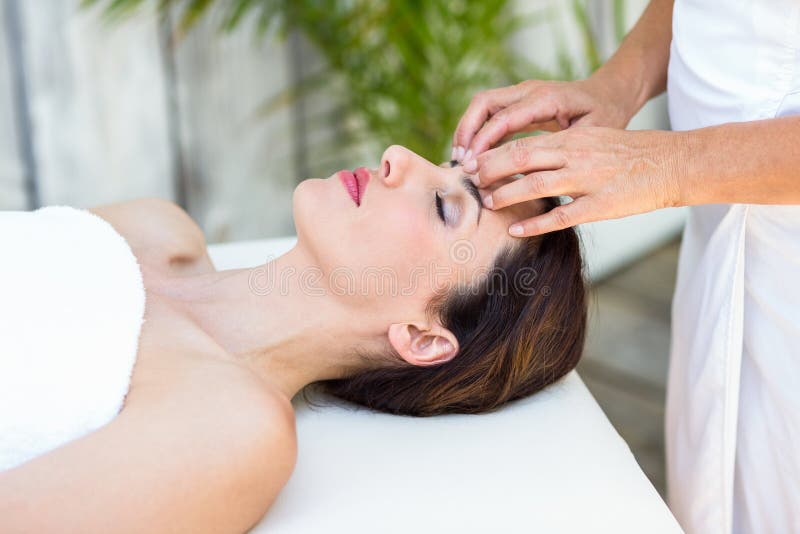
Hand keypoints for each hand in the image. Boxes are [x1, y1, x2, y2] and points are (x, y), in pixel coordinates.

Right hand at [452, 75, 637, 171]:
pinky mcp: (518, 101)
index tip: (470, 162)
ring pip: (482, 105)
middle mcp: (529, 91)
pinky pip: (489, 112)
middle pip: (484, 102)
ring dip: (468, 130)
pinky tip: (474, 155)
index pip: (504, 117)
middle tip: (461, 162)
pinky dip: (477, 131)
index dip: (483, 140)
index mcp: (546, 98)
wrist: (609, 93)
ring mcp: (522, 93)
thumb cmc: (605, 114)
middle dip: (467, 131)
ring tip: (462, 160)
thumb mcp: (593, 133)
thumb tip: (538, 175)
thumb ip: (565, 150)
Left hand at [474, 127, 685, 236]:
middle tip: (470, 182)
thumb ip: (560, 148)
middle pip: (521, 159)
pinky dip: (535, 224)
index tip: (474, 164)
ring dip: (506, 195)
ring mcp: (587, 180)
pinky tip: (516, 231)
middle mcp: (575, 155)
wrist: (672, 163)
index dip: (493, 154)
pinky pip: (562, 216)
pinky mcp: (600, 205)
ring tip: (487, 203)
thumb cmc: (629, 155)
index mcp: (572, 138)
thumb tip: (527, 159)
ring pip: (535, 185)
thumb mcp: (592, 140)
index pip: (522, 143)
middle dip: (490, 171)